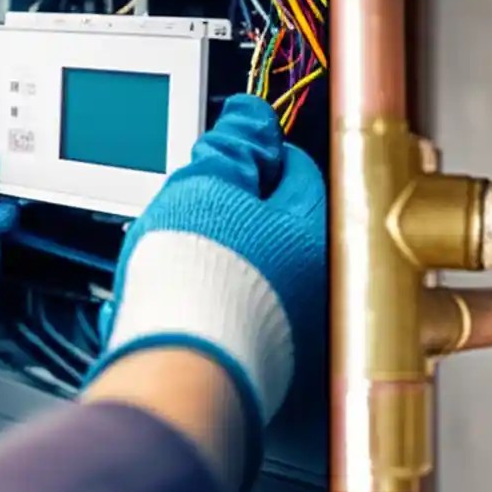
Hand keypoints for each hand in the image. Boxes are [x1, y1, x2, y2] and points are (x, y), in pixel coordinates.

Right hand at [91, 94, 325, 485]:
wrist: (179, 375)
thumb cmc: (200, 284)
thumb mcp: (207, 185)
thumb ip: (233, 146)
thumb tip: (251, 115)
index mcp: (316, 231)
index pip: (296, 169)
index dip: (255, 154)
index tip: (230, 153)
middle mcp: (320, 287)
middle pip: (274, 228)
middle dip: (231, 217)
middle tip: (192, 213)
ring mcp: (295, 336)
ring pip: (251, 281)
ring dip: (214, 270)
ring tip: (172, 269)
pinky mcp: (264, 374)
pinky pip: (232, 327)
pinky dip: (203, 316)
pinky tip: (171, 313)